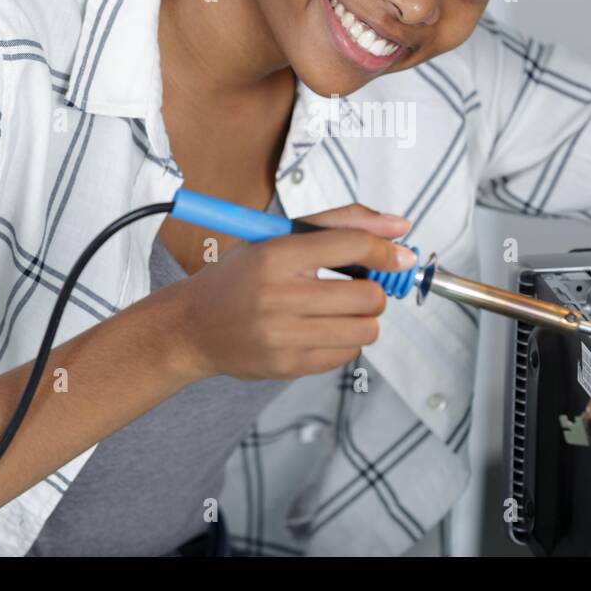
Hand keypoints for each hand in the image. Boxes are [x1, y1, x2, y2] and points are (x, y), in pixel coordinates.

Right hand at [163, 203, 413, 381]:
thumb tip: (399, 227)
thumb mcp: (278, 237)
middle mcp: (278, 296)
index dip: (386, 251)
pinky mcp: (287, 366)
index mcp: (275, 255)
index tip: (399, 256)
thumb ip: (341, 224)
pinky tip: (324, 330)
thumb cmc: (240, 278)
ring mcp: (282, 336)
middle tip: (359, 287)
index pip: (351, 245)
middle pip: (367, 295)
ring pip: (365, 329)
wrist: (191, 327)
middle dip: (374, 290)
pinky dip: (346, 341)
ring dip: (364, 319)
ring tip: (342, 310)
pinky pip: (347, 354)